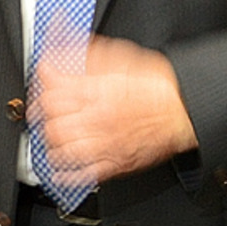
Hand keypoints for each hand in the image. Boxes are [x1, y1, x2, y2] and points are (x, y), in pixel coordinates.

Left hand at [33, 33, 197, 184]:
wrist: (186, 110)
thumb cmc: (158, 86)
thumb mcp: (121, 57)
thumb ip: (89, 54)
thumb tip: (63, 51)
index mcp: (97, 93)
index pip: (52, 92)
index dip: (41, 88)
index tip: (42, 85)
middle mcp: (97, 119)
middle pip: (52, 121)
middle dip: (43, 116)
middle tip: (43, 112)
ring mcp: (105, 144)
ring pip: (61, 148)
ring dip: (52, 142)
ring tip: (53, 135)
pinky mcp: (115, 164)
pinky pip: (82, 175)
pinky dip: (66, 174)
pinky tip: (61, 166)